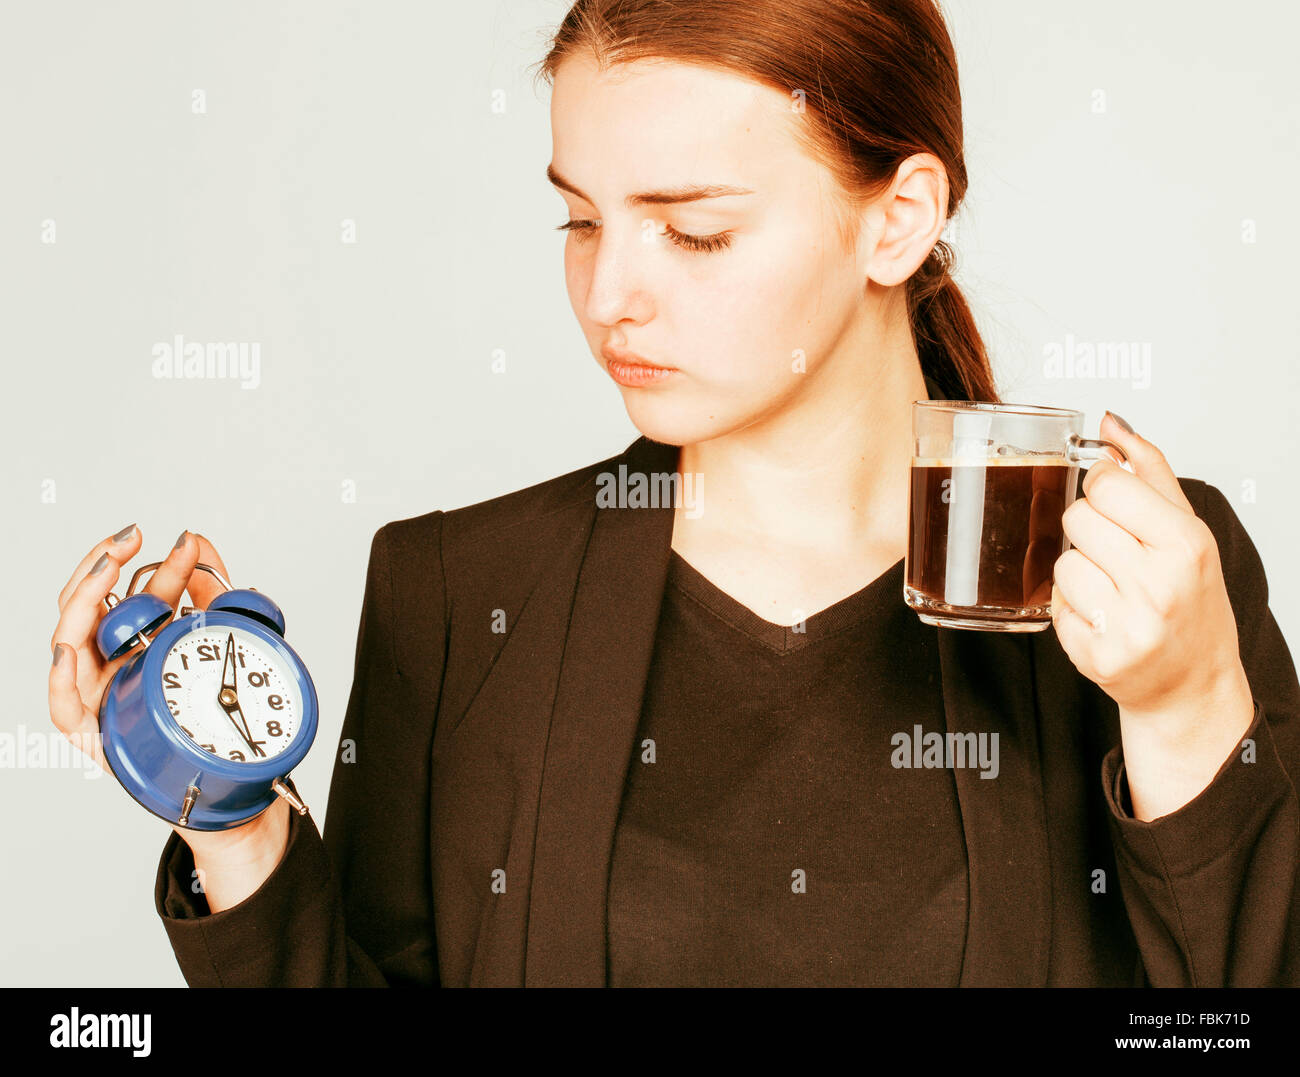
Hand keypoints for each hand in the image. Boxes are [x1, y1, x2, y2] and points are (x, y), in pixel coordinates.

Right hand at [48, 526, 287, 865]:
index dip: (149, 562)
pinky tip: (69, 652)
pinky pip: (63, 706)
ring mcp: (94, 696)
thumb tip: (197, 540)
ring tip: (102, 574)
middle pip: (85, 608)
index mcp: (129, 641)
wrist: (217, 780)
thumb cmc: (204, 711)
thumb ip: (204, 592)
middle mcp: (105, 664)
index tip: (180, 540)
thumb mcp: (212, 643)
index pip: (126, 593)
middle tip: (127, 541)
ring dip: (80, 604)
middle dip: (102, 567)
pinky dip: (60, 678)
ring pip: (67, 644)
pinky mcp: (91, 733)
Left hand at [1050, 414, 1254, 817]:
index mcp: (1186, 545)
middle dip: (1090, 530)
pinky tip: (1102, 618)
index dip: (1101, 489)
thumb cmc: (1190, 601)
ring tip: (1113, 590)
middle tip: (1119, 555)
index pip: (1106, 484)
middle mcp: (1159, 586)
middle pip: (1076, 518)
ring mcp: (1128, 625)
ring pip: (1061, 562)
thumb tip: (1112, 423)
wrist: (1192, 681)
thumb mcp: (1186, 529)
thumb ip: (1150, 470)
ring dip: (1079, 571)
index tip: (1114, 503)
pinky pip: (1054, 606)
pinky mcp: (1097, 658)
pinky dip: (1072, 609)